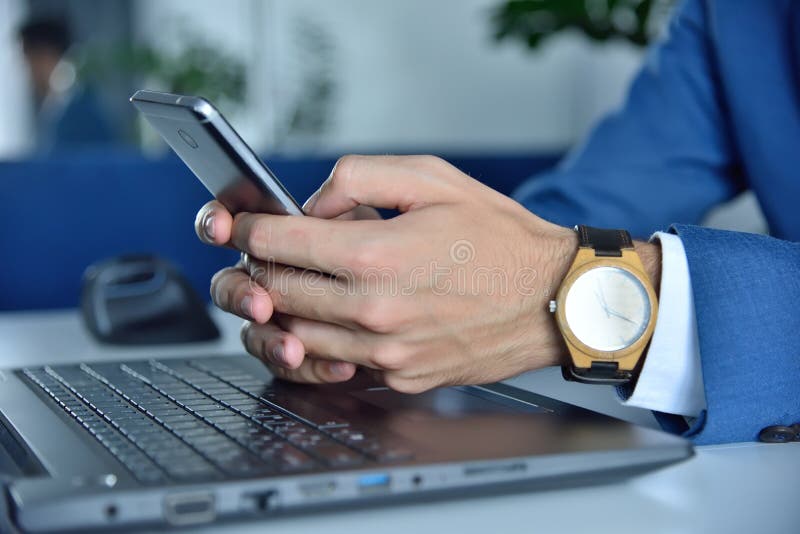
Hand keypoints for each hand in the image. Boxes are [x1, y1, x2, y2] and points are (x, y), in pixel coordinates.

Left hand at [197, 155, 659, 391]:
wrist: (552, 299)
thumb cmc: (499, 238)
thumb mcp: (431, 178)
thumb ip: (357, 177)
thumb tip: (311, 203)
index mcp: (375, 253)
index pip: (277, 242)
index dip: (246, 228)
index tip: (240, 224)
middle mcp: (373, 309)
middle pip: (275, 293)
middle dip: (255, 270)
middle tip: (261, 255)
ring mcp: (386, 351)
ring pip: (296, 337)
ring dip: (282, 311)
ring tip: (294, 286)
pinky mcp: (400, 376)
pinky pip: (336, 366)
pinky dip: (320, 344)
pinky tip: (333, 320)